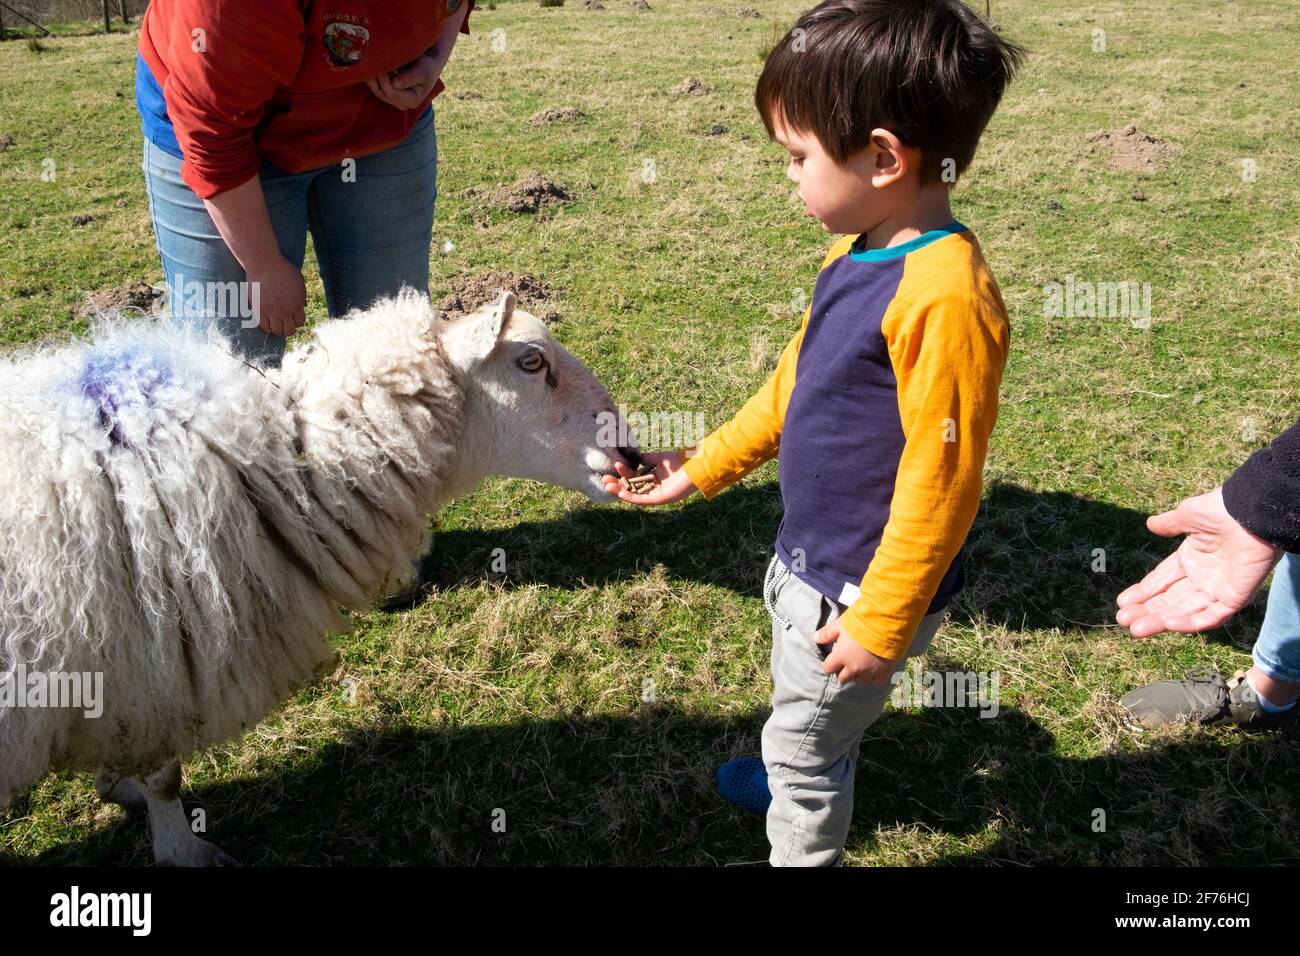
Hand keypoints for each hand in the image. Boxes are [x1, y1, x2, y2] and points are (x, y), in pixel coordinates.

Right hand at [244, 255, 306, 336]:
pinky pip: (263, 326)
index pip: (300, 323)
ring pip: (277, 331)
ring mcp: (271, 311)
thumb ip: (302, 295)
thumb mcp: (298, 281)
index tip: (292, 318)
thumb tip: (303, 306)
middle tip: (284, 324)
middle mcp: (285, 310)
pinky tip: (266, 322)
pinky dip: (266, 327)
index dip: (296, 322)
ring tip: (275, 325)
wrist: (264, 263)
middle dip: (288, 329)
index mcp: (297, 304)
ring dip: (277, 330)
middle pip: (289, 330)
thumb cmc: (282, 269)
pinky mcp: (258, 309)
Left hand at [366, 54, 440, 109]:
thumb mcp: (422, 71)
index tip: (380, 65)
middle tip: (372, 62)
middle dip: (376, 78)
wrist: (428, 65)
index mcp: (412, 101)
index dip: (384, 81)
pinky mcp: (388, 93)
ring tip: (369, 63)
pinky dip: (373, 77)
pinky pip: (376, 86)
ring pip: (377, 90)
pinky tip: (370, 67)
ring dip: (372, 77)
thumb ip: (409, 78)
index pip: (393, 93)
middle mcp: (402, 104)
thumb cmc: (428, 67)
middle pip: (382, 93)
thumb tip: (395, 84)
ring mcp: (394, 99)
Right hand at [601, 450, 697, 505]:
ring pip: (634, 495)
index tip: (614, 466)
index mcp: (652, 479)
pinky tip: (620, 492)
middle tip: (604, 479)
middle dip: (617, 484)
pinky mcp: (658, 499)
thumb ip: (646, 459)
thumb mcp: (658, 458)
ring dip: (620, 491)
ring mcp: (655, 494)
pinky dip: (630, 496)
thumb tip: (635, 458)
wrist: (692, 466)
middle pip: (631, 488)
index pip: (634, 478)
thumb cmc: (678, 461)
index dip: (623, 473)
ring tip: (607, 485)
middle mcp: (652, 488)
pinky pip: (641, 500)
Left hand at [814, 619, 897, 685]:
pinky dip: (875, 677)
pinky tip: (876, 669)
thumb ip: (827, 633)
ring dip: (858, 675)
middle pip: (843, 679)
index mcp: (841, 656)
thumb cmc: (861, 622)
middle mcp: (854, 668)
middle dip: (843, 672)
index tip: (834, 660)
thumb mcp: (840, 624)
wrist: (886, 624)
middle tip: (847, 663)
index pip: (828, 668)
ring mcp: (869, 671)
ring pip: (859, 681)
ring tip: (861, 665)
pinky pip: (877, 681)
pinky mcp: (884, 672)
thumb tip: (815, 638)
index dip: (830, 664)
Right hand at [1115, 486, 1280, 636]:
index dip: (1143, 591)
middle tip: (1122, 619)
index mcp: (1191, 558)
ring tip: (1136, 628)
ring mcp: (1218, 589)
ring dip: (1161, 621)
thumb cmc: (1221, 510)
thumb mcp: (1187, 515)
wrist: (1250, 514)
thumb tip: (1150, 525)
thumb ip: (1169, 523)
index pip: (1162, 580)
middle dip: (1146, 610)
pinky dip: (1191, 623)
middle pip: (1170, 600)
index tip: (1123, 601)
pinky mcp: (1234, 598)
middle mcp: (1202, 577)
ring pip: (1185, 612)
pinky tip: (1168, 623)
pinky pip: (1211, 617)